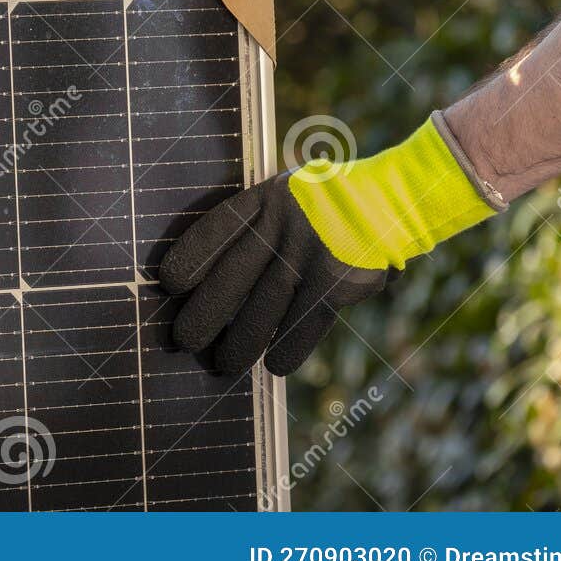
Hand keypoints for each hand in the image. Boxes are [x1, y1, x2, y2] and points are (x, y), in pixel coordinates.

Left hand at [157, 172, 389, 375]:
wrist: (391, 201)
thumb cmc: (325, 205)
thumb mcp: (287, 195)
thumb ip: (257, 222)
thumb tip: (208, 272)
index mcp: (266, 199)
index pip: (217, 228)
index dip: (191, 257)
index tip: (169, 283)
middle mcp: (284, 226)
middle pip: (232, 276)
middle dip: (204, 313)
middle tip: (184, 340)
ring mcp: (311, 254)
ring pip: (264, 308)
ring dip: (241, 342)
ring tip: (224, 364)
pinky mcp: (338, 281)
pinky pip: (305, 323)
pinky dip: (289, 347)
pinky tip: (274, 365)